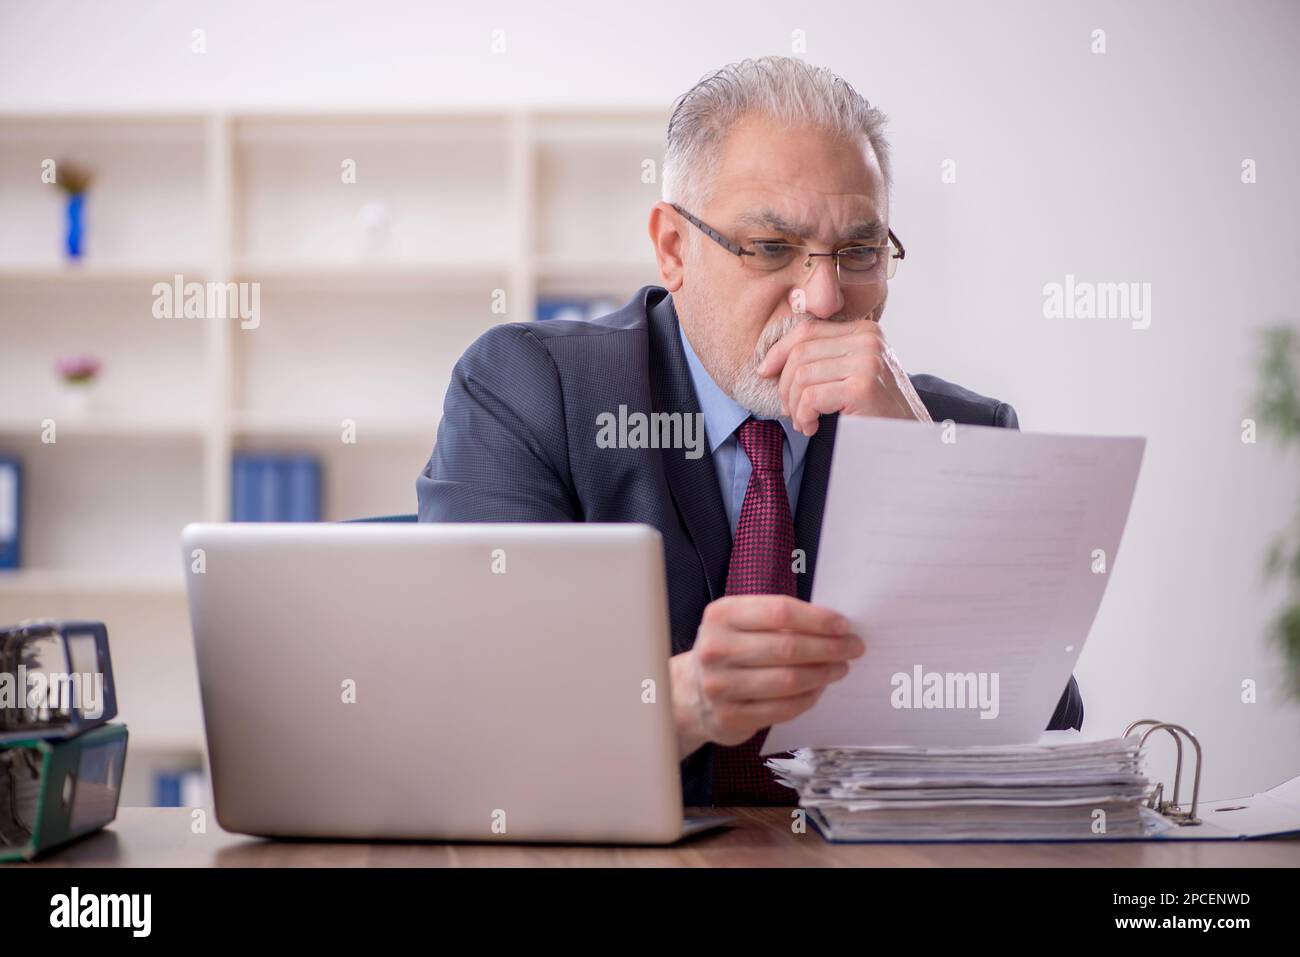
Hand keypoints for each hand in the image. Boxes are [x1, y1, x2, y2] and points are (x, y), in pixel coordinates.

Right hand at [670, 594, 863, 757]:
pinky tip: (819, 688)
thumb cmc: (730, 648)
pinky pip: (783, 708)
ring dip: (824, 674)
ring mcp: (721, 686)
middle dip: (829, 647)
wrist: (690, 692)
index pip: (780, 611)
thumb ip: (777, 618)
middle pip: (787, 647)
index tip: (844, 625)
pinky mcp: (730, 716)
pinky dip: (809, 698)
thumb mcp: (741, 622)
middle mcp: (716, 649)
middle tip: (853, 647)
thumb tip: (833, 625)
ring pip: (788, 681)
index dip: (818, 619)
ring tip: (841, 668)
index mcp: (721, 615)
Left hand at [756, 318, 924, 435]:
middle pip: (800, 352)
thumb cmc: (872, 411)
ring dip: (794, 405)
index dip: (778, 351)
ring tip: (804, 422)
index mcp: (865, 331)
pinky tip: (813, 428)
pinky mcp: (862, 387)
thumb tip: (771, 358)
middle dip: (784, 385)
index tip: (764, 372)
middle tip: (790, 411)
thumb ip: (823, 358)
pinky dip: (804, 416)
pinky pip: (810, 397)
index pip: (807, 330)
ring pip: (802, 376)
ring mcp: (867, 361)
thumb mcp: (848, 374)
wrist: (907, 441)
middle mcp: (869, 339)